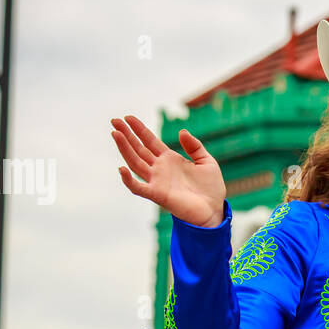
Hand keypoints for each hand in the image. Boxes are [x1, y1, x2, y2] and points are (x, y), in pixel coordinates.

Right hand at [111, 115, 226, 227]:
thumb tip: (182, 131)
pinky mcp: (158, 195)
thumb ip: (195, 146)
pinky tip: (121, 169)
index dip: (139, 129)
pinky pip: (139, 188)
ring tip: (116, 134)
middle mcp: (160, 169)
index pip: (150, 141)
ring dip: (124, 149)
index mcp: (169, 159)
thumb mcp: (206, 162)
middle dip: (126, 135)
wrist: (214, 210)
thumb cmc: (211, 189)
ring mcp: (157, 181)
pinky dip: (129, 180)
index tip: (128, 117)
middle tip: (114, 121)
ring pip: (135, 163)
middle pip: (138, 149)